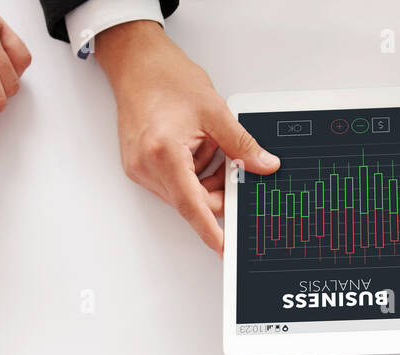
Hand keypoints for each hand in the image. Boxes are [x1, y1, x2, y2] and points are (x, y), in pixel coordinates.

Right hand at [95, 20, 279, 253]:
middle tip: (234, 165)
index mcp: (164, 153)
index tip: (225, 248)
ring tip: (206, 142)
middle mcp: (147, 166)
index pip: (193, 206)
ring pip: (184, 194)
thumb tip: (264, 166)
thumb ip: (241, 145)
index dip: (212, 230)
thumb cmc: (165, 78)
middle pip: (191, 202)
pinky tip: (194, 144)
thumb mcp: (215, 111)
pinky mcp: (139, 166)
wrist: (136, 62)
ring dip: (204, 177)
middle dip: (218, 189)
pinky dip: (191, 170)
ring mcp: (140, 169)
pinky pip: (174, 182)